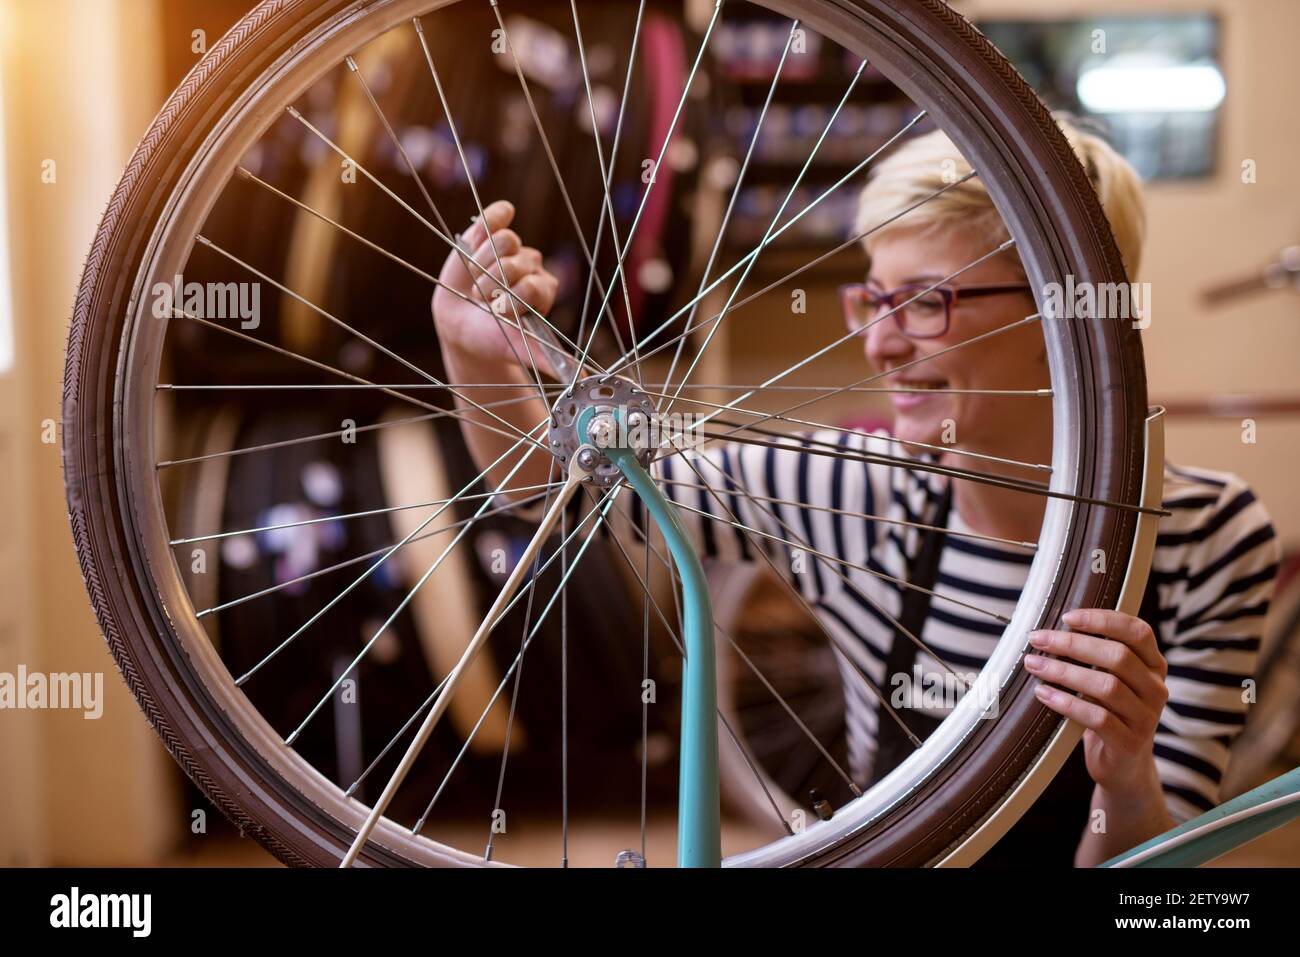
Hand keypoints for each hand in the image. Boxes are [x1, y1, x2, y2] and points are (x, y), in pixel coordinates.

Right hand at [432, 199, 559, 375]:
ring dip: (480, 265)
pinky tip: (481, 236)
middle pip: (514, 262)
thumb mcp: (516, 348)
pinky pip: (497, 215)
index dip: (508, 302)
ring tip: (475, 281)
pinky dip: (489, 221)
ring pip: (503, 240)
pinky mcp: (491, 231)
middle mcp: (532, 266)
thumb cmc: (489, 338)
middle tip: (483, 301)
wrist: (459, 322)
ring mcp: (512, 248)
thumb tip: (584, 376)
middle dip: (490, 285)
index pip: (531, 286)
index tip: (498, 316)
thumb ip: (547, 358)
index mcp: (544, 290)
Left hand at [1025, 608, 1169, 798]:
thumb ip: (1096, 656)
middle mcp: (1156, 689)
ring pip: (1107, 686)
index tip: (1067, 617)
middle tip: (1038, 639)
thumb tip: (1050, 630)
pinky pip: (1097, 718)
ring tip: (1034, 664)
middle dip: (1073, 644)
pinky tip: (1042, 693)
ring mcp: (1146, 718)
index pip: (1137, 632)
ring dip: (1064, 671)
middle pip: (1118, 656)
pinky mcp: (1129, 742)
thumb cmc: (1109, 712)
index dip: (1103, 620)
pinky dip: (1066, 702)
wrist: (1123, 766)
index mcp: (1154, 666)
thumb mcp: (1110, 680)